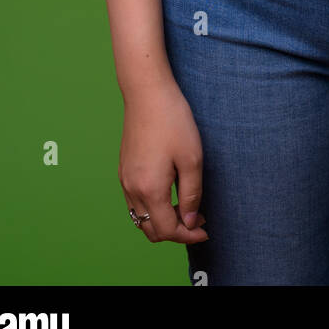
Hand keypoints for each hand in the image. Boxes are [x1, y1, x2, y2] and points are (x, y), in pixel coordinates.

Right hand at [119, 78, 208, 243]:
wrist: (147, 93)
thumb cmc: (173, 121)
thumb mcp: (192, 158)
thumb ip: (191, 195)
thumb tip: (189, 222)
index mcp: (149, 190)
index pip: (167, 230)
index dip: (188, 235)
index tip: (205, 229)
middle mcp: (132, 189)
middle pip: (151, 229)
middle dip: (175, 231)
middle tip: (198, 218)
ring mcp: (125, 179)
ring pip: (141, 218)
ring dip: (162, 220)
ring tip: (185, 206)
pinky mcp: (124, 169)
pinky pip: (135, 202)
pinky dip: (152, 207)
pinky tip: (169, 193)